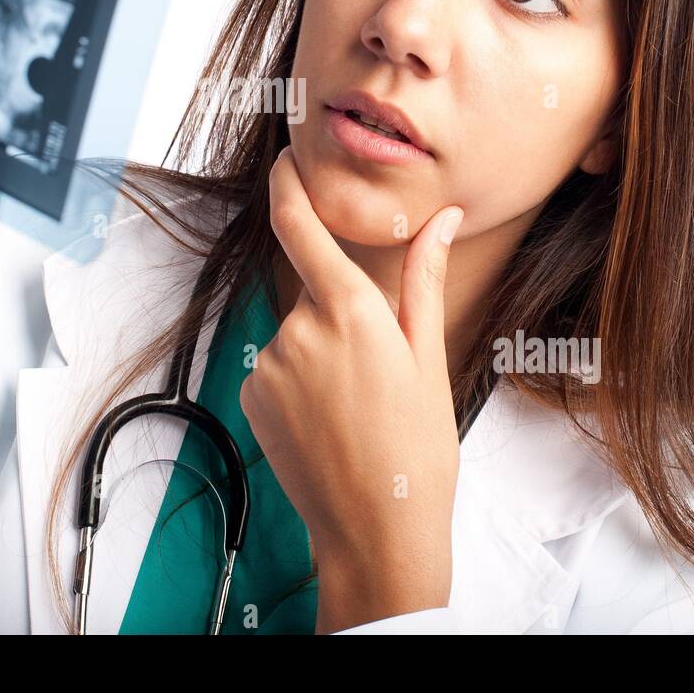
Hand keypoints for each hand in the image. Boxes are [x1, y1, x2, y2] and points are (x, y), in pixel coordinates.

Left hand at [238, 146, 464, 630]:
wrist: (376, 531)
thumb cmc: (417, 447)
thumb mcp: (429, 356)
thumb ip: (424, 280)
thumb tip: (443, 220)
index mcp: (350, 310)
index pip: (301, 227)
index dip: (286, 186)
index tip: (282, 161)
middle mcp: (299, 329)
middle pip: (313, 294)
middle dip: (340, 318)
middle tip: (376, 374)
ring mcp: (269, 365)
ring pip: (296, 335)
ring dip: (320, 355)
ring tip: (355, 409)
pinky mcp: (249, 396)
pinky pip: (275, 369)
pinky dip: (298, 384)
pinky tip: (327, 422)